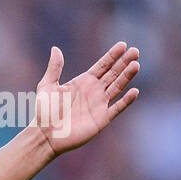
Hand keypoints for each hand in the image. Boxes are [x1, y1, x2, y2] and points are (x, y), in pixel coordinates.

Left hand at [34, 41, 140, 157]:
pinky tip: (134, 91)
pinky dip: (126, 101)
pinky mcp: (102, 119)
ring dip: (127, 77)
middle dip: (124, 62)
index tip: (123, 44)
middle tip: (135, 51)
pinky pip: (117, 108)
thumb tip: (55, 48)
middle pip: (113, 74)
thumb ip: (54, 68)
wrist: (45, 135)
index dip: (112, 56)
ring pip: (117, 87)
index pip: (102, 66)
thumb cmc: (44, 111)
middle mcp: (94, 91)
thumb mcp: (47, 86)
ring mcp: (99, 105)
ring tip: (136, 65)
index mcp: (83, 82)